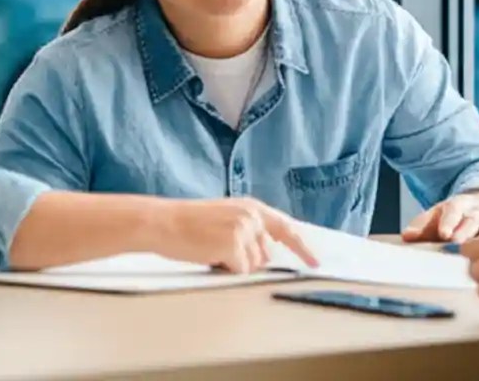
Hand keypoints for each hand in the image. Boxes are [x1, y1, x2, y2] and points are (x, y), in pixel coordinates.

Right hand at [152, 198, 318, 273]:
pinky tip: (209, 255)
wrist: (163, 222)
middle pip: (266, 256)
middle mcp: (253, 216)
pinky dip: (225, 269)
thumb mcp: (225, 217)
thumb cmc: (188, 223)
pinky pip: (240, 272)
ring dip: (234, 265)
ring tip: (211, 249)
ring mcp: (245, 230)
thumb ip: (249, 229)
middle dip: (246, 260)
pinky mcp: (234, 245)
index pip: (285, 228)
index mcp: (252, 207)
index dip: (302, 248)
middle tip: (218, 248)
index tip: (315, 263)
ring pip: (253, 266)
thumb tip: (265, 255)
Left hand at [402, 191, 478, 242]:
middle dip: (465, 234)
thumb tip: (407, 236)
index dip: (449, 223)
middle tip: (456, 245)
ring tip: (474, 263)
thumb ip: (421, 226)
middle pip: (473, 223)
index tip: (444, 234)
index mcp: (460, 205)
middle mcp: (478, 215)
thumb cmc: (455, 216)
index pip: (454, 212)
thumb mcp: (436, 215)